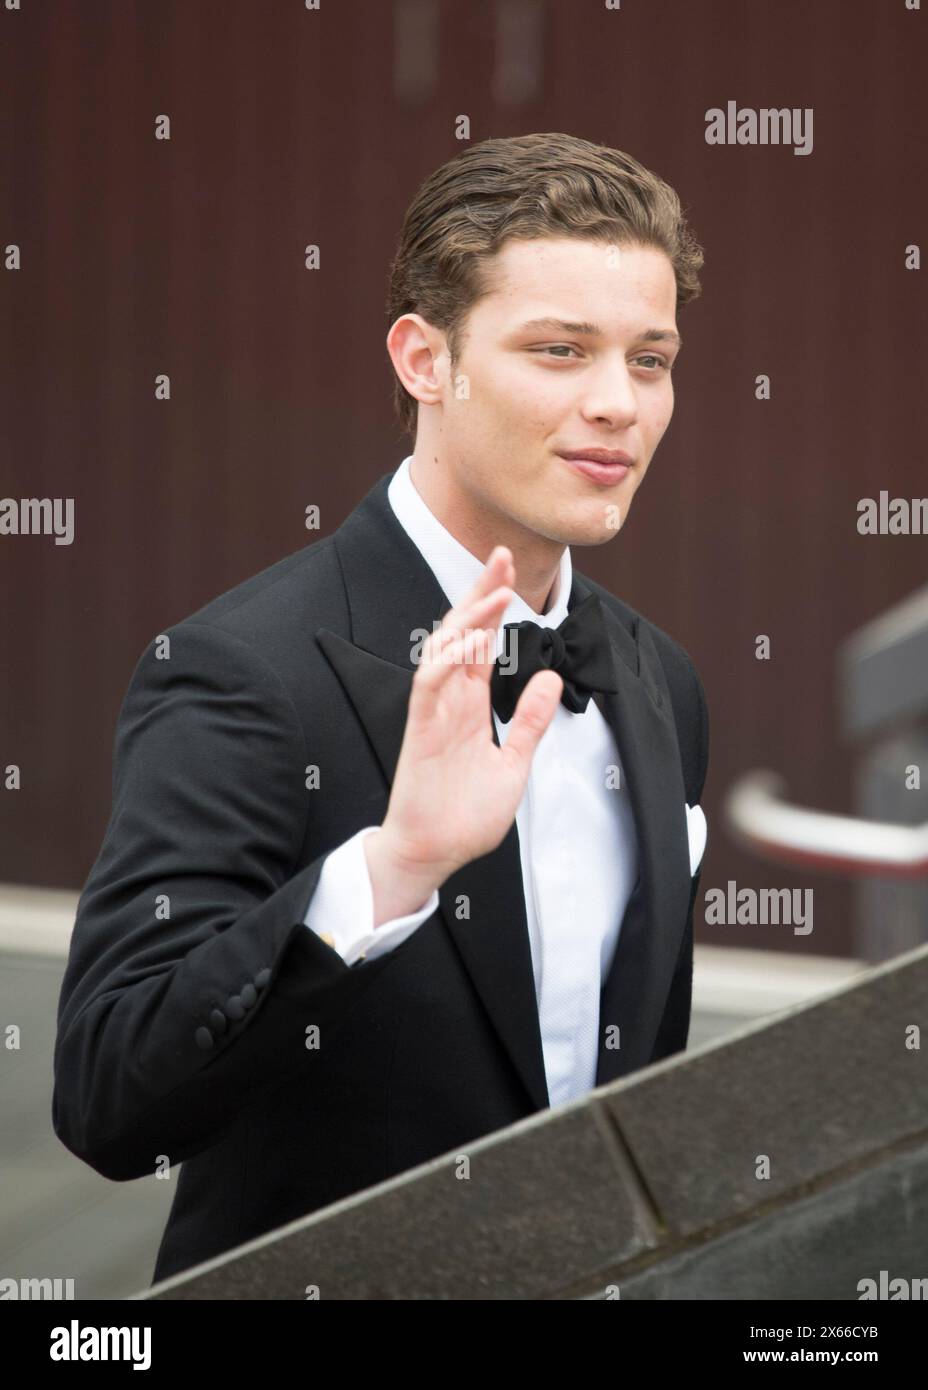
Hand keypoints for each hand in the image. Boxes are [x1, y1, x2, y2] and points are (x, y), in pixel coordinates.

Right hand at [376, 545, 562, 888]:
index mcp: (471, 704)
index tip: (511, 572)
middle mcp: (450, 701)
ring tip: (495, 592)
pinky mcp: (421, 732)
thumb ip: (531, 721)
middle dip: (481, 593)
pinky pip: (427, 686)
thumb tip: (551, 679)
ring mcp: (434, 713)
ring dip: (468, 619)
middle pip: (462, 632)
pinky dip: (444, 659)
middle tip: (501, 555)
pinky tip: (465, 639)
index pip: (483, 643)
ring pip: (444, 650)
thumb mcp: (514, 764)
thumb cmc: (465, 814)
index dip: (495, 606)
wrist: (435, 853)